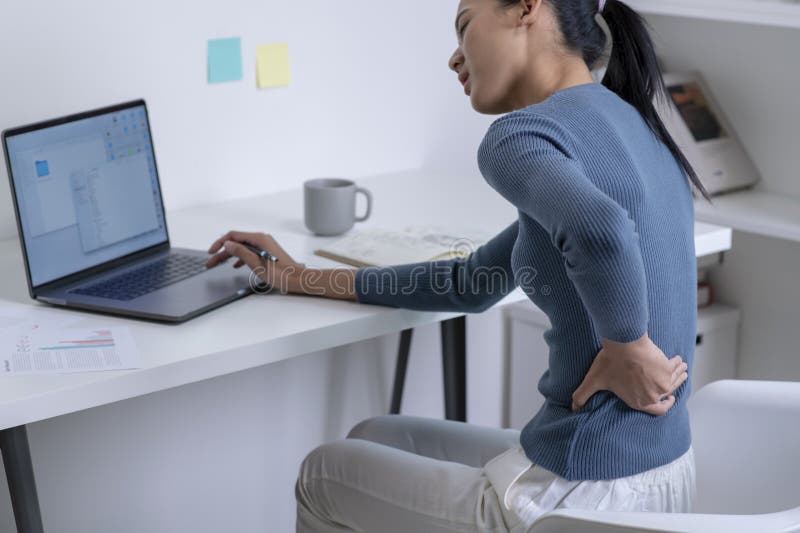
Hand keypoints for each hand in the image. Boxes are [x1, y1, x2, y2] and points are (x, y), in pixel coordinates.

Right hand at [206, 231, 304, 292]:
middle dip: (222, 252)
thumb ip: (241, 253)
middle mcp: (262, 239)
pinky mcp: (267, 253)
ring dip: (229, 256)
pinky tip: (235, 265)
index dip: (220, 243)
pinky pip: (249, 252)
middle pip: (237, 243)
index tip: (211, 252)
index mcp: (259, 239)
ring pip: (242, 248)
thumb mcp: (256, 264)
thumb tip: (228, 244)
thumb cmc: (281, 273)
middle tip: (211, 262)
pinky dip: (240, 258)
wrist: (297, 279)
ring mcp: (265, 246)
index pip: (234, 236)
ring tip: (219, 264)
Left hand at [571, 333, 687, 415]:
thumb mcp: (593, 380)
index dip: (663, 406)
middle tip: (673, 385)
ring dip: (678, 375)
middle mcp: (653, 395)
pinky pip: (676, 368)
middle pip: (667, 394)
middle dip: (671, 390)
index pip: (657, 410)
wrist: (624, 344)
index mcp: (639, 401)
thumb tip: (572, 408)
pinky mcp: (668, 368)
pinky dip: (678, 365)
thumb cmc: (610, 361)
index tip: (667, 400)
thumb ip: (582, 395)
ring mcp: (663, 383)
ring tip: (680, 368)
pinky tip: (678, 360)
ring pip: (675, 381)